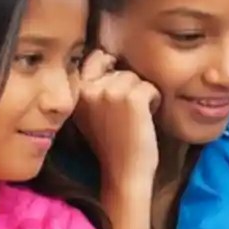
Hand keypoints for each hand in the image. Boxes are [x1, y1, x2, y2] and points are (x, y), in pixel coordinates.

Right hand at [73, 51, 160, 186]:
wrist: (124, 171)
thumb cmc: (111, 143)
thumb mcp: (89, 112)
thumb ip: (92, 88)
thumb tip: (104, 56)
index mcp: (74, 91)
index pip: (94, 58)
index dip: (110, 68)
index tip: (116, 92)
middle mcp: (88, 88)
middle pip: (118, 69)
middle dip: (127, 85)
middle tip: (125, 112)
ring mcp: (109, 91)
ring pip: (135, 77)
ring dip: (141, 93)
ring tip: (134, 117)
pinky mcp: (132, 98)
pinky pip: (150, 87)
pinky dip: (154, 100)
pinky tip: (146, 118)